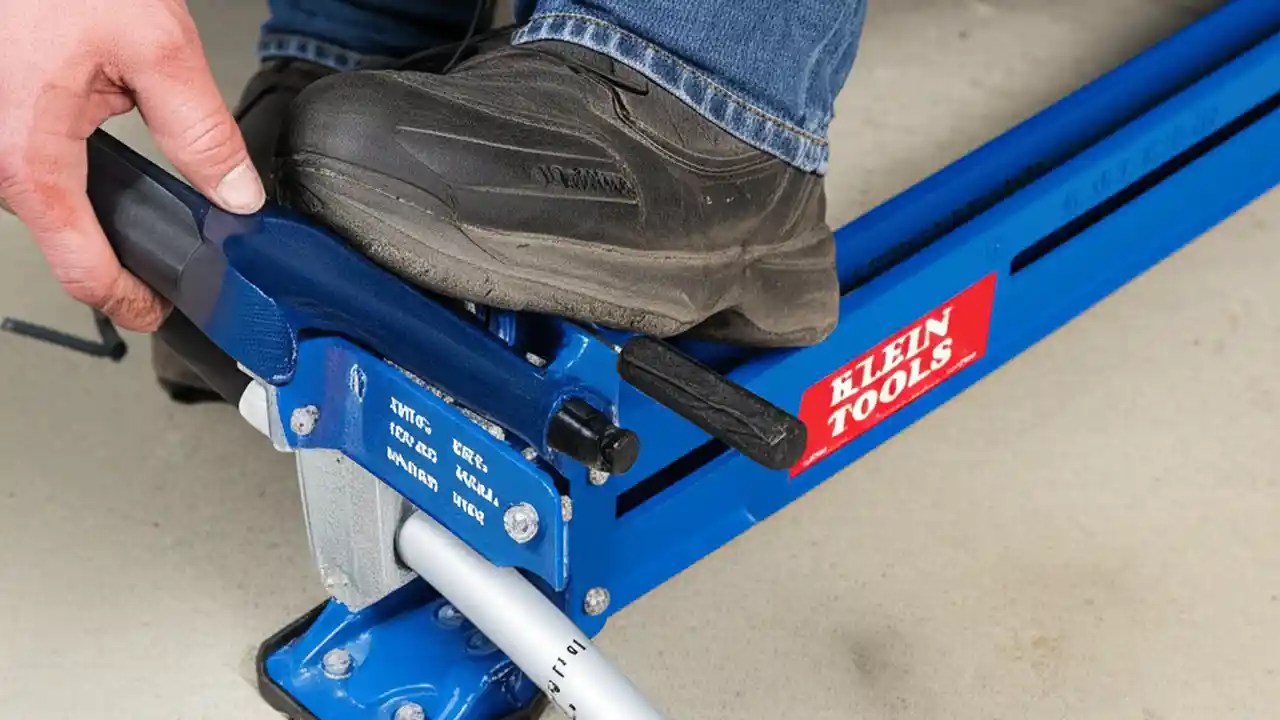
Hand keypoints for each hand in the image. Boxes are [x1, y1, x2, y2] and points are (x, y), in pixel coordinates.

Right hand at [0, 0, 263, 330]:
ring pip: (49, 201)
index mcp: (30, 159)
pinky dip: (69, 167)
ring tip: (146, 198)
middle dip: (124, 247)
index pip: (84, 271)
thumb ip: (200, 128)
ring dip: (94, 203)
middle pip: (68, 239)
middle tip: (178, 251)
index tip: (161, 312)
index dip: (132, 303)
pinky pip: (32, 164)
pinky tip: (94, 140)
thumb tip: (236, 192)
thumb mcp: (153, 44)